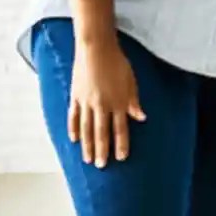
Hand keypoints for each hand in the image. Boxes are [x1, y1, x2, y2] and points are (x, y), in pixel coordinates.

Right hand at [68, 40, 145, 167]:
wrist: (96, 49)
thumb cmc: (118, 63)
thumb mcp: (131, 81)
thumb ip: (134, 101)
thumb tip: (141, 118)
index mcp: (118, 102)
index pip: (120, 129)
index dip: (121, 144)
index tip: (121, 157)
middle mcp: (101, 105)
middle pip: (102, 133)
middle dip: (102, 151)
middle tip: (101, 166)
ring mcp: (86, 102)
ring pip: (87, 129)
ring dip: (87, 145)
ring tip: (87, 160)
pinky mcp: (75, 96)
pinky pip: (74, 116)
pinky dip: (74, 129)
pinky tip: (75, 140)